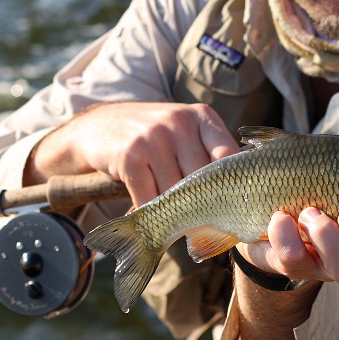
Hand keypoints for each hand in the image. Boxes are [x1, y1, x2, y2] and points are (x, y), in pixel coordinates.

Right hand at [28, 101, 238, 205]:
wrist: (100, 126)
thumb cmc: (153, 136)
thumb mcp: (185, 131)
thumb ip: (209, 152)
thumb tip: (238, 196)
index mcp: (201, 116)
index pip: (229, 154)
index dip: (233, 184)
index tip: (232, 205)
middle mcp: (180, 122)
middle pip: (204, 180)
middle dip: (203, 206)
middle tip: (201, 223)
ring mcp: (154, 138)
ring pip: (176, 193)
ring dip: (175, 213)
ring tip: (175, 218)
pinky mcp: (130, 156)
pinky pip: (149, 199)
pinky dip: (151, 213)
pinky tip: (151, 214)